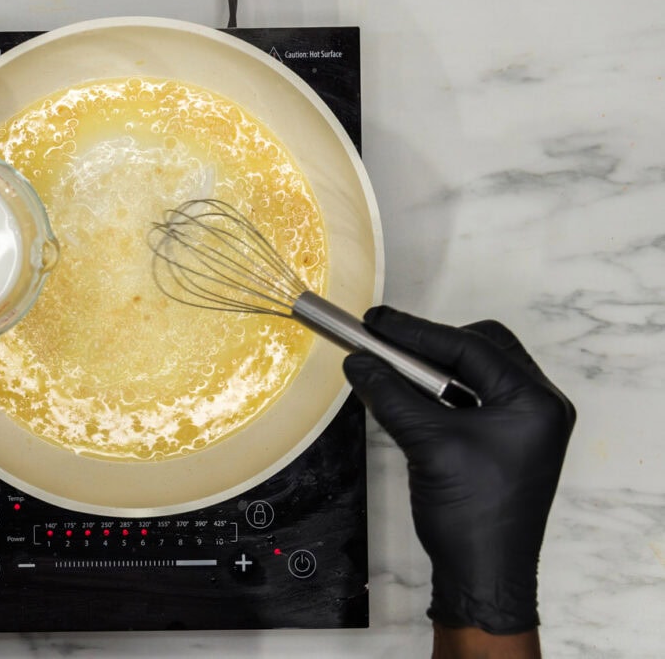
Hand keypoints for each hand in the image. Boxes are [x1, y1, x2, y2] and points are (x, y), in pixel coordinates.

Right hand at [343, 306, 574, 634]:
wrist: (483, 574)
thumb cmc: (469, 514)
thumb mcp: (427, 444)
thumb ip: (391, 394)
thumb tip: (359, 362)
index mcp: (534, 401)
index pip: (471, 347)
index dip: (417, 332)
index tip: (376, 322)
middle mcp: (539, 406)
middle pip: (482, 349)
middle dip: (432, 344)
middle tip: (386, 342)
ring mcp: (526, 424)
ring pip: (477, 372)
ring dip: (435, 368)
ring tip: (393, 368)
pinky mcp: (509, 441)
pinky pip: (474, 398)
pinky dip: (441, 393)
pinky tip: (410, 396)